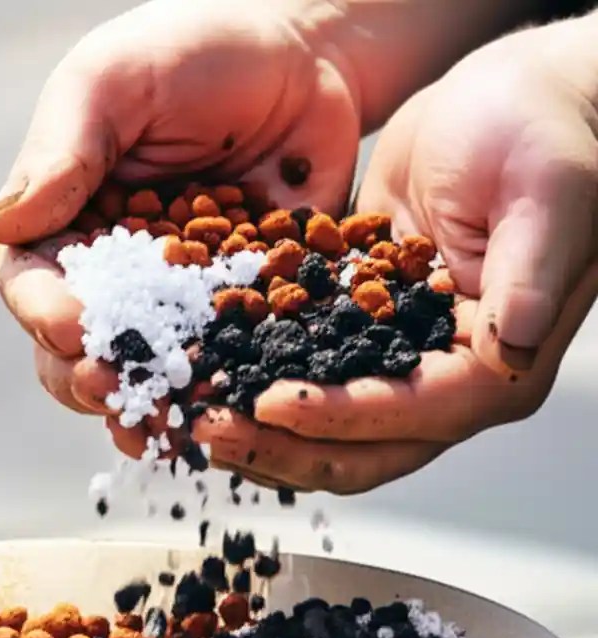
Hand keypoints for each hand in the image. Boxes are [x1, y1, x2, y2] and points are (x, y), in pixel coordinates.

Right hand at [0, 0, 363, 431]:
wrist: (307, 52)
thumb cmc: (192, 49)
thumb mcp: (112, 82)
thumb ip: (62, 151)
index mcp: (62, 216)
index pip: (31, 279)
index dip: (43, 312)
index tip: (74, 326)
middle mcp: (109, 266)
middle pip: (70, 345)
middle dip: (82, 374)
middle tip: (112, 384)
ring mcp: (173, 296)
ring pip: (137, 368)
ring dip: (139, 404)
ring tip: (155, 425)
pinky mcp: (237, 309)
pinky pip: (217, 364)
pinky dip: (213, 397)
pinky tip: (217, 420)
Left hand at [197, 14, 597, 493]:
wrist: (510, 97)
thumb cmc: (540, 133)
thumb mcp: (544, 193)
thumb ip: (529, 272)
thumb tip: (511, 343)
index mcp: (495, 362)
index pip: (412, 413)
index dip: (339, 417)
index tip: (268, 404)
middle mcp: (445, 376)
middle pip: (359, 445)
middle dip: (280, 444)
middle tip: (205, 424)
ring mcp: (394, 355)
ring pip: (320, 423)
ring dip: (256, 427)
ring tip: (188, 411)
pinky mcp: (355, 323)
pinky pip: (298, 367)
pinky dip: (251, 374)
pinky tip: (200, 367)